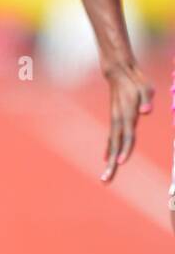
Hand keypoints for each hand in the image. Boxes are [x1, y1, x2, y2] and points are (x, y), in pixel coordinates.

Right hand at [101, 61, 153, 181]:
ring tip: (105, 179)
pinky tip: (107, 159)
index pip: (127, 136)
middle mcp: (119, 121)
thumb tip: (146, 111)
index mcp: (128, 115)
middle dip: (111, 165)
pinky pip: (111, 139)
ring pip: (112, 145)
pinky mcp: (115, 120)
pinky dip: (109, 150)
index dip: (125, 149)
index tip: (121, 163)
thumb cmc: (136, 81)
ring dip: (109, 162)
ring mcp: (115, 121)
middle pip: (115, 147)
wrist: (118, 73)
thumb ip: (147, 99)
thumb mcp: (147, 87)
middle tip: (106, 181)